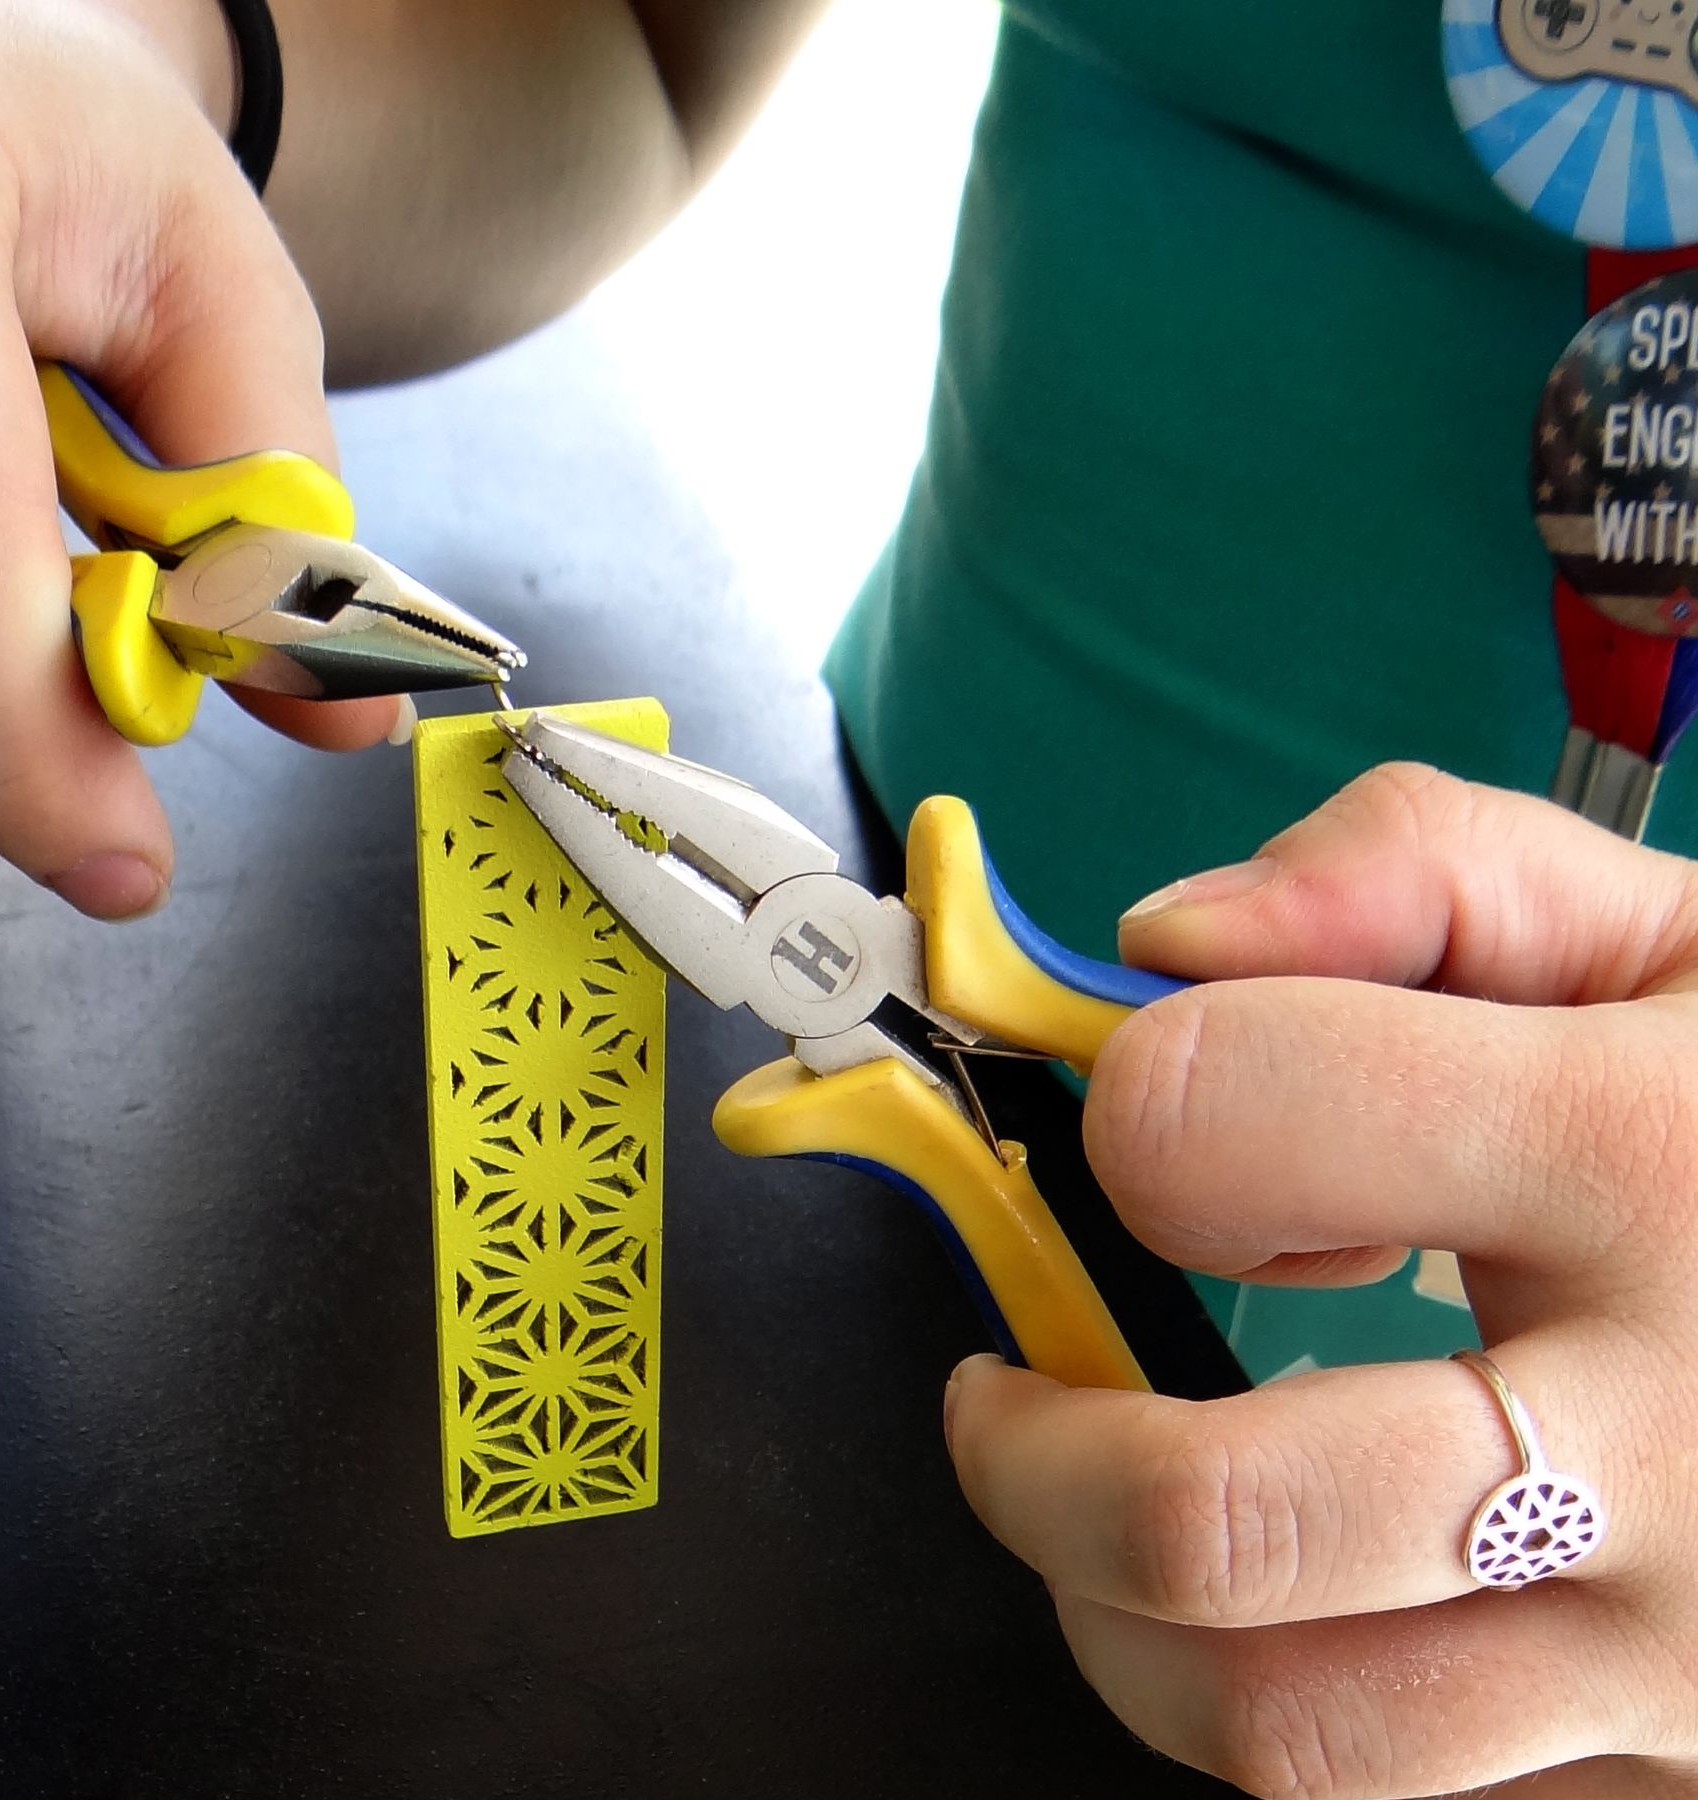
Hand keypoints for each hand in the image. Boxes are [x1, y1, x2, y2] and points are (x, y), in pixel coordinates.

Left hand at [945, 765, 1697, 1797]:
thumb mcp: (1684, 935)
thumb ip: (1419, 873)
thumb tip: (1165, 940)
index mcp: (1648, 1162)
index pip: (1227, 1122)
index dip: (1136, 1106)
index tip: (1148, 1123)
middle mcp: (1679, 1434)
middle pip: (1216, 1517)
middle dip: (1029, 1457)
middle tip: (1008, 1396)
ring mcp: (1697, 1652)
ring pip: (1289, 1727)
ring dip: (1114, 1621)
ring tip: (1101, 1517)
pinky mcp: (1690, 1772)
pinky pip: (1419, 1797)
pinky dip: (1299, 1699)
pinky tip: (1319, 1595)